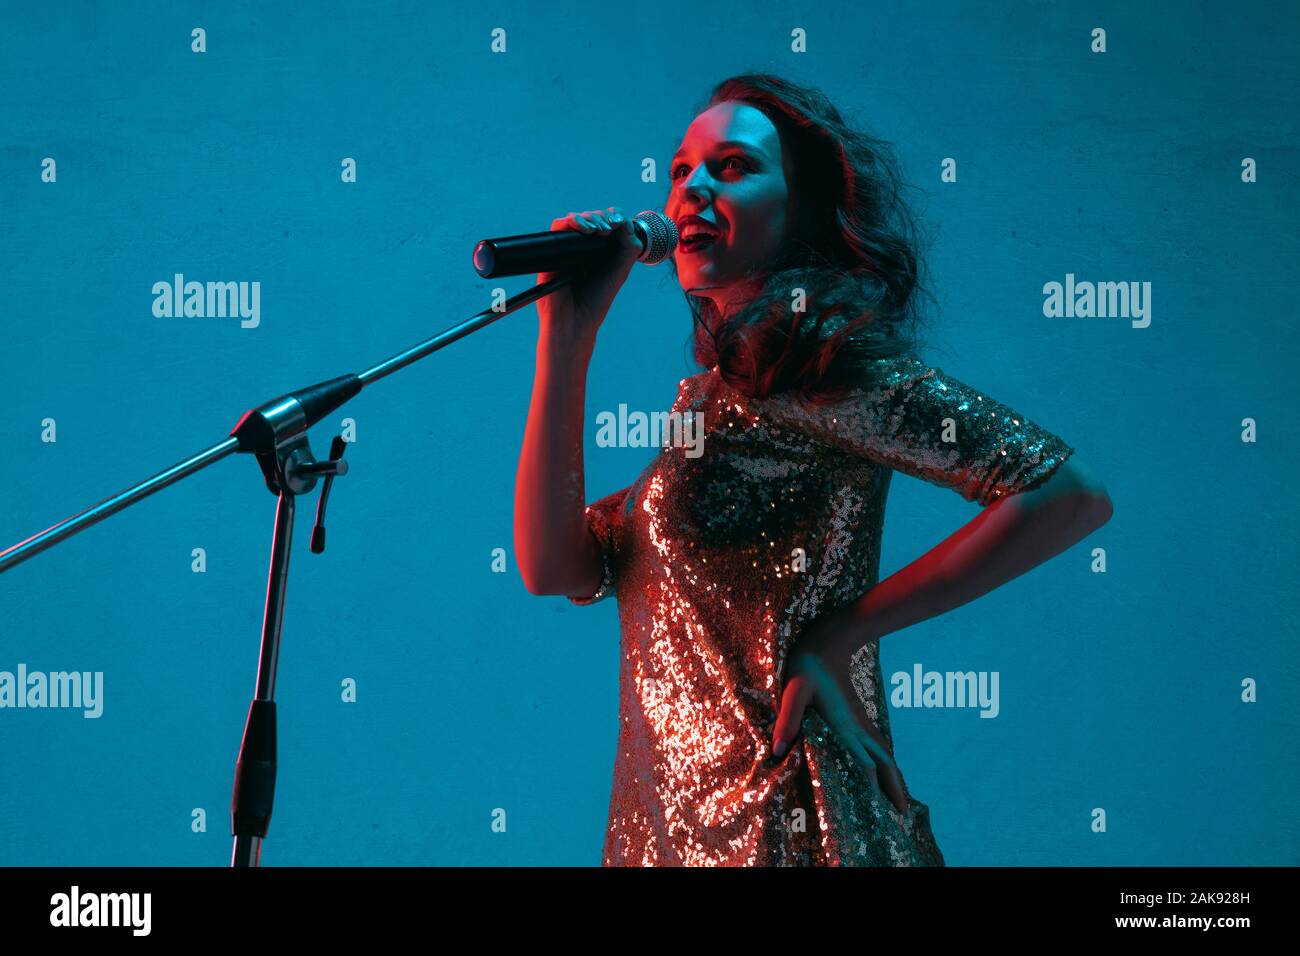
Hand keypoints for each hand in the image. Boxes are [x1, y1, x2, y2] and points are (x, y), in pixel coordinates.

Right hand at [536, 207, 641, 341]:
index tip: (618, 224)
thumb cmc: (597, 299)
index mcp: (602, 250)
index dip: (613, 217)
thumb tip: (625, 222)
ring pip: (576, 218)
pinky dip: (570, 221)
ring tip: (596, 230)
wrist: (574, 319)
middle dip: (602, 217)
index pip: (607, 223)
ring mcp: (569, 247)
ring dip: (588, 218)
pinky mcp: (553, 249)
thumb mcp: (620, 272)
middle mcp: (585, 246)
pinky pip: (558, 226)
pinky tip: (583, 229)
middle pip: (593, 217)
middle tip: (606, 230)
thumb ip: (628, 248)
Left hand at [772, 618, 910, 814]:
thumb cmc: (809, 665)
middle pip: (885, 762)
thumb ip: (788, 719)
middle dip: (895, 788)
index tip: (886, 813)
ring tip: (898, 798)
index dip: (876, 788)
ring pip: (884, 753)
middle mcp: (860, 727)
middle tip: (903, 814)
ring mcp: (861, 721)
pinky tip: (881, 767)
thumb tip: (778, 752)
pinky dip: (884, 761)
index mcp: (847, 726)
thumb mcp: (794, 690)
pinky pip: (877, 745)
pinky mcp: (857, 715)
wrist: (827, 640)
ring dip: (893, 775)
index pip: (867, 764)